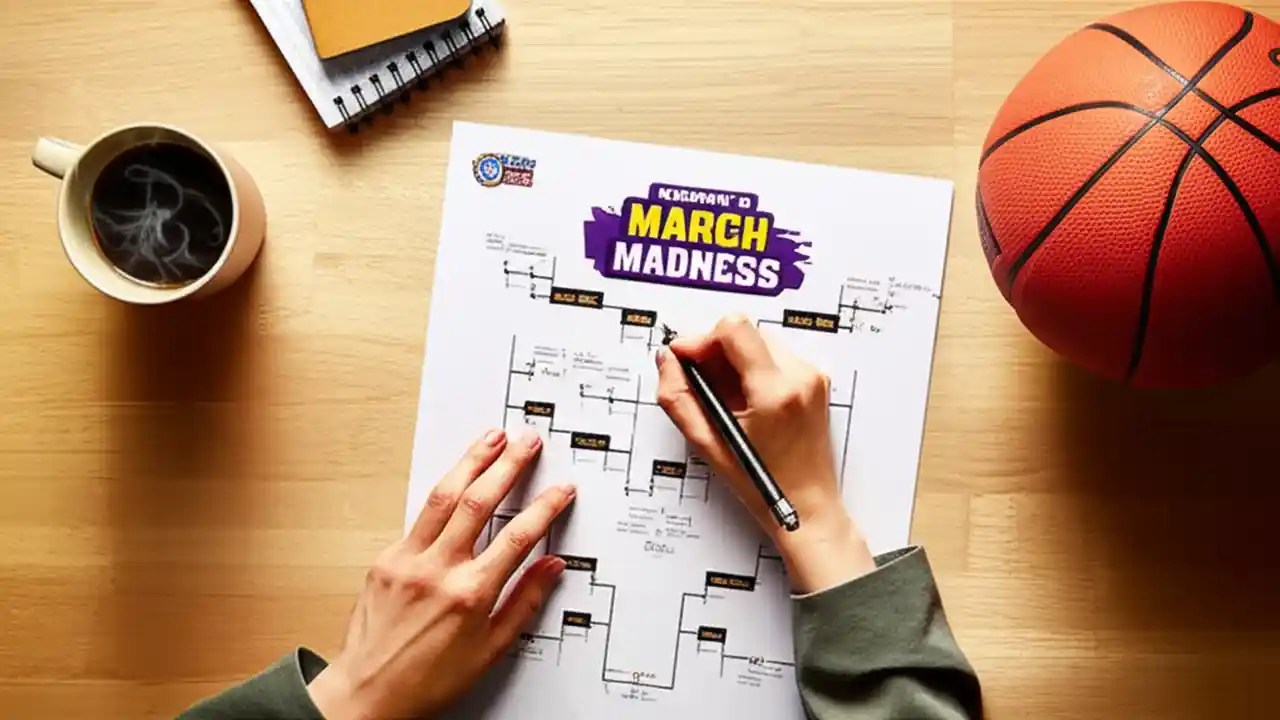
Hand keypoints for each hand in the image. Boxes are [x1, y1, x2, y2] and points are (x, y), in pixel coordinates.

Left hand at [306, 428, 575, 719]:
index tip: (561, 490)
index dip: (545, 508)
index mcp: (470, 594)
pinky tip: (455, 479)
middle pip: (480, 502)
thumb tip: (551, 567)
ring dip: (470, 462)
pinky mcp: (385, 560)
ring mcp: (407, 560)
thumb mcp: (491, 649)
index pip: (518, 537)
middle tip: (527, 441)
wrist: (367, 694)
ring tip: (491, 438)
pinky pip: (418, 518)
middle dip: (508, 465)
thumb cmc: (428, 680)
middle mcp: (437, 570)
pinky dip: (441, 494)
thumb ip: (524, 602)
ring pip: (443, 497)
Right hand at [655, 315, 875, 593]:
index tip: (685, 359)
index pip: (734, 329)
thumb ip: (678, 397)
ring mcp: (812, 376)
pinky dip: (753, 369)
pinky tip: (746, 400)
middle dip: (716, 351)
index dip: (700, 340)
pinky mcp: (816, 380)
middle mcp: (800, 376)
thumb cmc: (764, 484)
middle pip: (745, 331)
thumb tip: (668, 361)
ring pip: (759, 340)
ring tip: (726, 397)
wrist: (807, 506)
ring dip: (734, 360)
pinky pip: (774, 356)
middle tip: (702, 384)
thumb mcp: (708, 444)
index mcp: (775, 392)